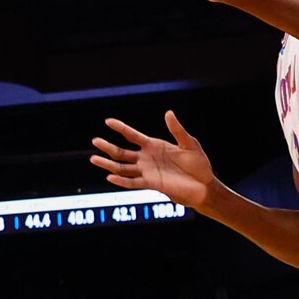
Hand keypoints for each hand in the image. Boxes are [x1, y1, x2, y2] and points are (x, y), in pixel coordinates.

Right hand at [90, 112, 219, 209]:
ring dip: (108, 164)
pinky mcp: (151, 184)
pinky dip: (121, 181)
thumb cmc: (199, 164)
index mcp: (153, 145)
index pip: (132, 135)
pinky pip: (133, 182)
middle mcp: (146, 158)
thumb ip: (177, 130)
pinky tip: (111, 176)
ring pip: (123, 168)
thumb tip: (168, 113)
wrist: (204, 186)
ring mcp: (147, 172)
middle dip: (108, 147)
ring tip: (94, 159)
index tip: (108, 121)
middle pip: (122, 152)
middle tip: (95, 140)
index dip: (120, 128)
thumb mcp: (190, 144)